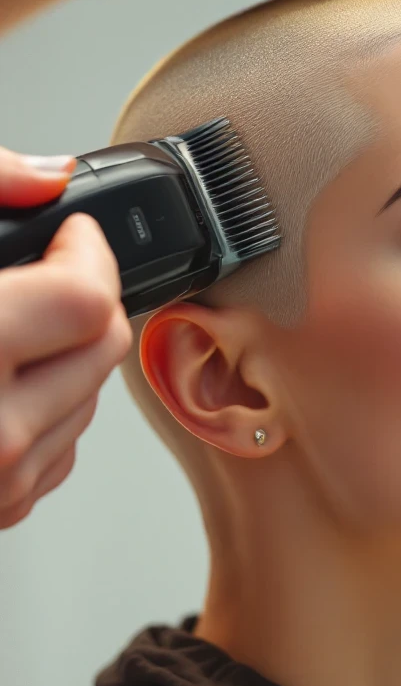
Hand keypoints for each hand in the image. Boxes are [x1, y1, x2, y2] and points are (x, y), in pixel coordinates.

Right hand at [0, 147, 132, 529]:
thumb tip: (45, 177)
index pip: (90, 300)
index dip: (89, 252)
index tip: (72, 233)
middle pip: (106, 344)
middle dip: (83, 296)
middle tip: (42, 272)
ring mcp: (0, 482)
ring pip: (93, 394)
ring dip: (69, 352)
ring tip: (8, 328)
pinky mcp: (2, 508)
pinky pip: (65, 443)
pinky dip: (49, 405)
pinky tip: (1, 383)